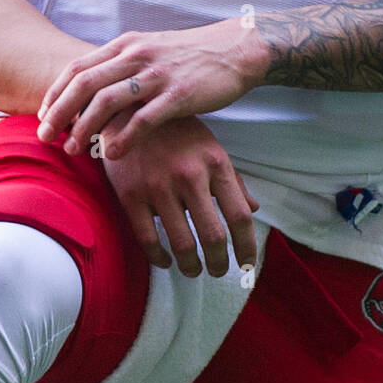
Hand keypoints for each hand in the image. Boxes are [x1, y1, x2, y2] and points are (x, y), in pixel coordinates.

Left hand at [37, 15, 265, 157]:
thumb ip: (122, 69)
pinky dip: (123, 137)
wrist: (236, 50)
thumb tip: (92, 94)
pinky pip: (143, 118)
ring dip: (84, 127)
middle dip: (58, 113)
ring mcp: (157, 74)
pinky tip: (111, 154)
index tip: (41, 116)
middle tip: (44, 138)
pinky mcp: (179, 94)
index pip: (78, 68)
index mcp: (127, 45)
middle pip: (84, 84)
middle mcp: (137, 56)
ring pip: (107, 100)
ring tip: (73, 150)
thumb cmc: (190, 56)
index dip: (54, 93)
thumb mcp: (151, 52)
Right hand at [102, 113, 258, 277]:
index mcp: (215, 163)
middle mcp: (190, 175)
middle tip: (218, 272)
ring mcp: (158, 186)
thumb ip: (232, 181)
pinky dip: (159, 258)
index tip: (248, 265)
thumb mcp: (209, 148)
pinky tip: (166, 261)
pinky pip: (148, 239)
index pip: (239, 215)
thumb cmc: (176, 132)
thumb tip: (254, 209)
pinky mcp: (130, 194)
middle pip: (213, 235)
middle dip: (219, 263)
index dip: (247, 246)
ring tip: (194, 270)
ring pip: (182, 243)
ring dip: (191, 266)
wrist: (129, 110)